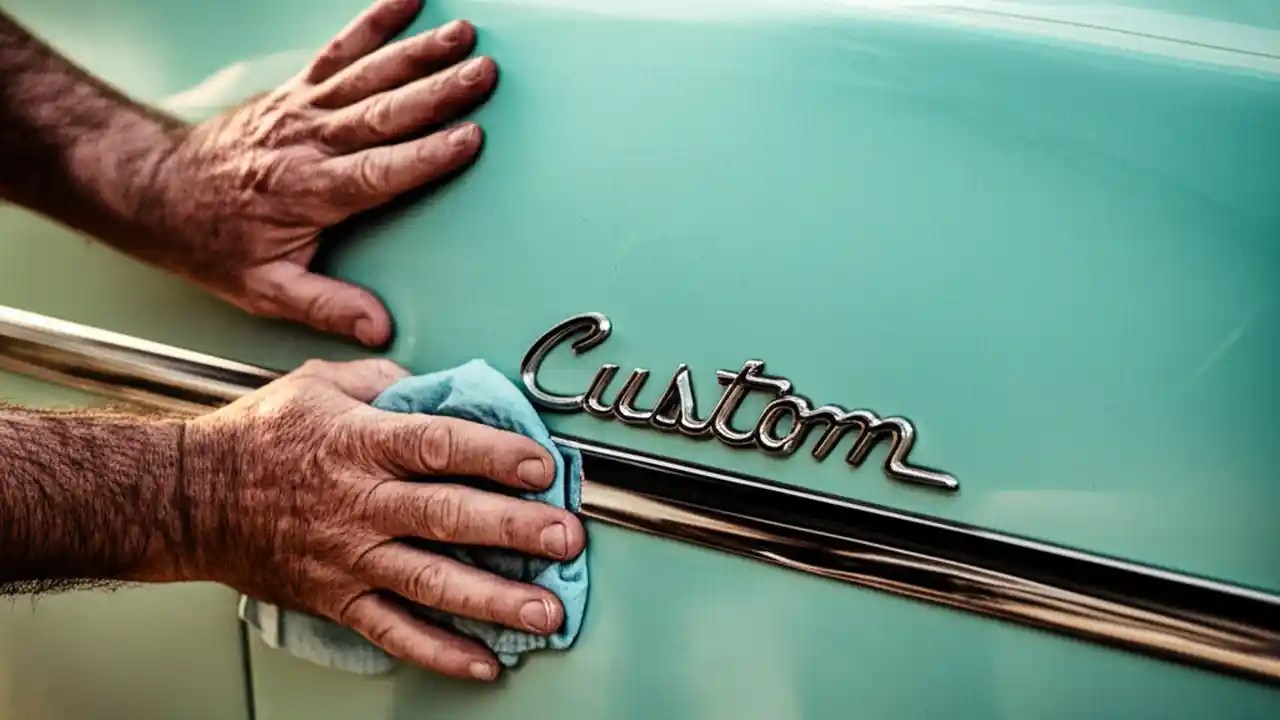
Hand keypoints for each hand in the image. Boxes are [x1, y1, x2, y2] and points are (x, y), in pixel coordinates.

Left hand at [141, 0, 493, 345]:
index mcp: (308, 192)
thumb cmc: (215, 242)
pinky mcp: (296, 90)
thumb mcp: (265, 290)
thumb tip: (379, 327)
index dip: (427, 154)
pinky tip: (406, 0)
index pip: (378, 170)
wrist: (157, 193)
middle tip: (484, 73)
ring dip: (419, 52)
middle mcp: (307, 142)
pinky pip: (339, 50)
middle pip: (383, 111)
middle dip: (438, 91)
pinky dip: (373, 22)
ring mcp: (301, 109)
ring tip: (464, 34)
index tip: (470, 138)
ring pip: (369, 74)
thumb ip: (326, 307)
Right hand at [179, 359, 585, 680]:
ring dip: (494, 597)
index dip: (494, 454)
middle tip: (565, 536)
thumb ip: (386, 382)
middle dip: (513, 527)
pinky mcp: (337, 597)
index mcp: (360, 443)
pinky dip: (440, 650)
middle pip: (446, 516)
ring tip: (544, 610)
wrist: (190, 498)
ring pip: (430, 581)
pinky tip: (483, 661)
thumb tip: (440, 387)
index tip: (542, 463)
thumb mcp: (319, 383)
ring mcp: (349, 557)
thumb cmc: (257, 438)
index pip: (438, 445)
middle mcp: (359, 503)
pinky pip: (393, 630)